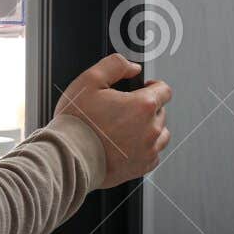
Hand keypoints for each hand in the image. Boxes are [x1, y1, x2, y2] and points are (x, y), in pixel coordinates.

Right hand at [54, 53, 171, 187]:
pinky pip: (152, 155)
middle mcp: (152, 129)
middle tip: (123, 110)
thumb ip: (115, 65)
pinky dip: (144, 149)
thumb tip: (133, 68)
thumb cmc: (77, 121)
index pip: (164, 90)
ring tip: (126, 129)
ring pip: (161, 135)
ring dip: (149, 129)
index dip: (153, 86)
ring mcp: (148, 150)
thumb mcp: (89, 80)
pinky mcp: (142, 168)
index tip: (143, 88)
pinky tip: (125, 145)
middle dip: (147, 109)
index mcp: (143, 105)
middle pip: (161, 113)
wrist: (69, 157)